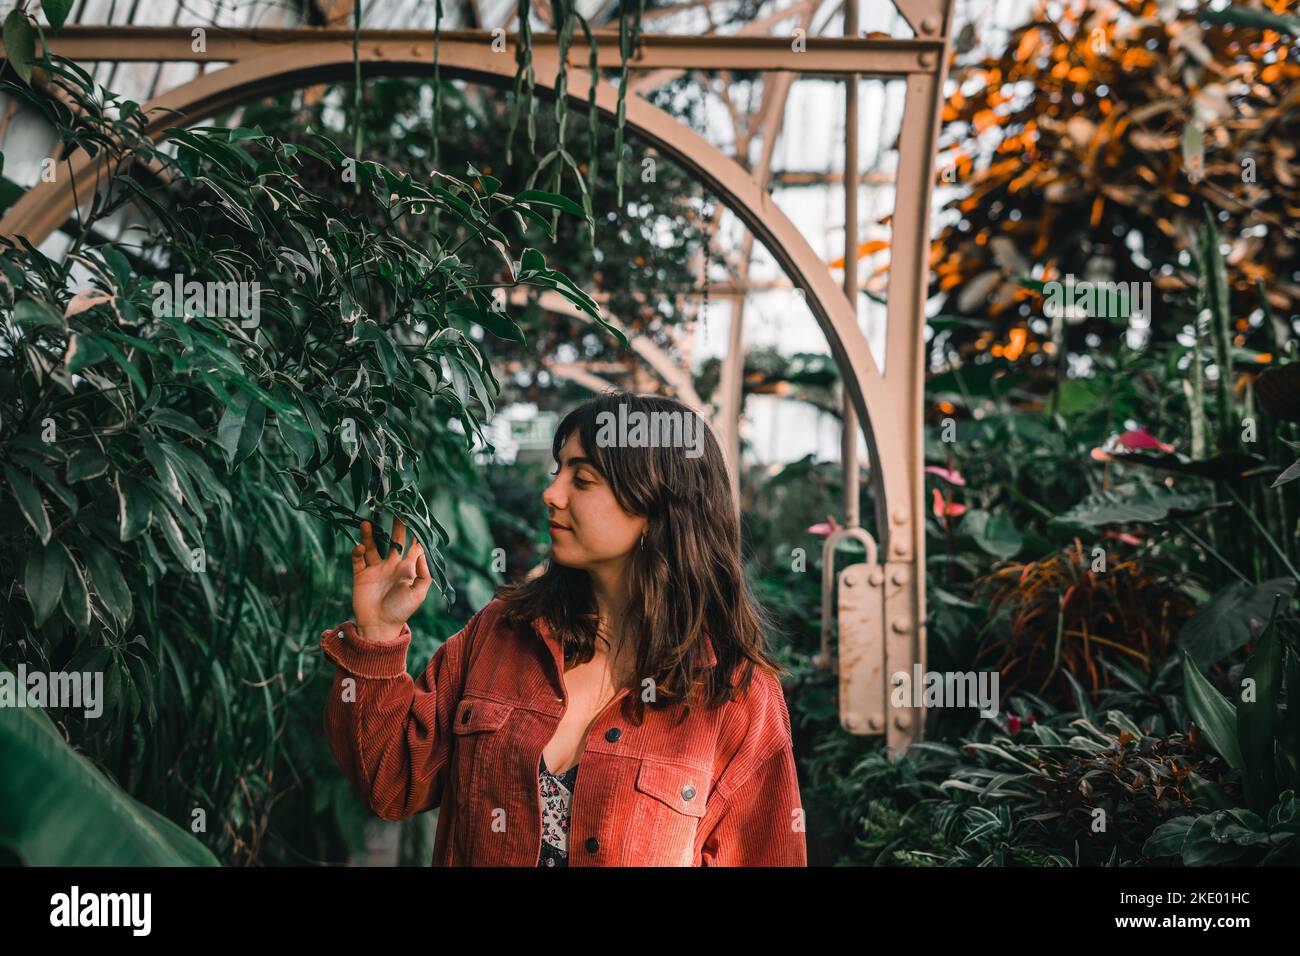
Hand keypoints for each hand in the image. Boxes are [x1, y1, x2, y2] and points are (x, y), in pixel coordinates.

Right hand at [350, 516, 432, 642]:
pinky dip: (357, 552)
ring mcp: (376, 569)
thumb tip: (421, 553)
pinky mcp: (361, 575)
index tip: (417, 516)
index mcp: (407, 568)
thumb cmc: (401, 611)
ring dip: (368, 535)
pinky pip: (358, 559)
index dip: (416, 532)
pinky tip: (360, 548)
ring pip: (372, 546)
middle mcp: (392, 565)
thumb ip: (423, 574)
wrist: (379, 626)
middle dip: (395, 526)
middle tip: (395, 508)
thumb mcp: (418, 594)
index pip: (414, 546)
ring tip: (366, 522)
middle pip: (394, 540)